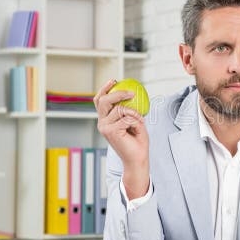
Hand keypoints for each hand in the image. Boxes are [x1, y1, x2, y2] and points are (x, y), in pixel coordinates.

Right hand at [94, 79, 149, 197]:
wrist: (137, 158)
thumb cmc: (137, 141)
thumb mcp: (134, 121)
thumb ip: (129, 110)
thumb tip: (133, 94)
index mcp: (105, 120)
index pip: (99, 101)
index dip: (105, 89)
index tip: (114, 81)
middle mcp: (102, 123)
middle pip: (104, 100)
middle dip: (117, 93)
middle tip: (131, 93)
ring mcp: (105, 127)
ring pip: (119, 109)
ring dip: (133, 113)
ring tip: (139, 121)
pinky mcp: (111, 131)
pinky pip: (126, 118)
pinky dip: (135, 120)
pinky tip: (138, 128)